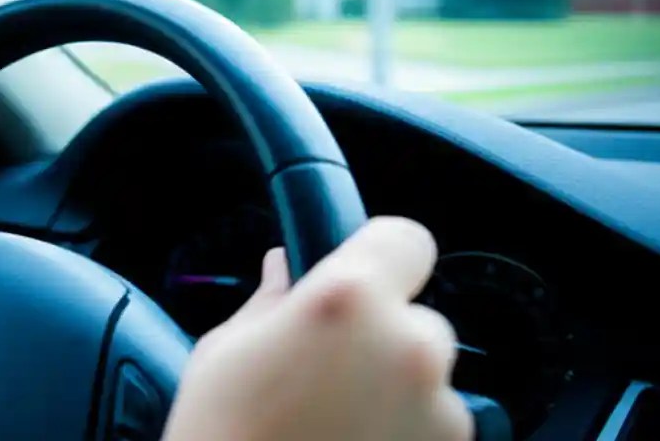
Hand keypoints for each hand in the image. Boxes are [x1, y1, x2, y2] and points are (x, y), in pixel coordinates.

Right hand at [162, 217, 470, 440]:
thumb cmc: (221, 436)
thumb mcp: (226, 350)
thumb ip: (272, 300)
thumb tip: (285, 269)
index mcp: (348, 299)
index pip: (406, 238)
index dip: (382, 254)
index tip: (362, 273)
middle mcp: (407, 346)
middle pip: (419, 318)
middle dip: (382, 336)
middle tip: (329, 369)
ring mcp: (438, 409)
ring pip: (428, 379)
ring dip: (395, 390)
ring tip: (335, 421)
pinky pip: (434, 426)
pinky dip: (404, 433)